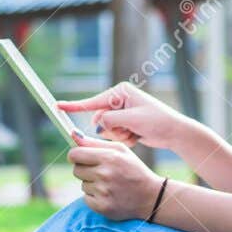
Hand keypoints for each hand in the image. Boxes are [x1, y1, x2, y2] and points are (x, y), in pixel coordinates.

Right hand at [58, 82, 184, 149]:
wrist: (174, 132)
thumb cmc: (156, 121)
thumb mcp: (131, 119)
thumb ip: (110, 120)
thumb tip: (96, 124)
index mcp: (120, 92)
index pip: (92, 102)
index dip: (74, 106)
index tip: (57, 107)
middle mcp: (118, 100)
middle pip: (99, 121)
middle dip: (113, 130)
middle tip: (130, 130)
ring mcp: (121, 112)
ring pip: (106, 131)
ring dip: (119, 136)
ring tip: (136, 132)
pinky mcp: (124, 124)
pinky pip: (115, 136)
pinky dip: (125, 140)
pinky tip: (138, 136)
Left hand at [67, 133, 164, 220]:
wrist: (151, 196)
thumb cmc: (134, 170)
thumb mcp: (120, 150)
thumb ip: (95, 143)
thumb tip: (73, 134)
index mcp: (109, 157)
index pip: (75, 155)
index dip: (75, 156)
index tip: (79, 158)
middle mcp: (105, 174)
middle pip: (76, 170)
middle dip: (85, 170)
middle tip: (100, 172)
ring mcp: (103, 192)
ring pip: (82, 185)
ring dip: (92, 184)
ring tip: (109, 184)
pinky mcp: (102, 207)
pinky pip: (86, 198)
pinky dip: (95, 197)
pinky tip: (109, 195)